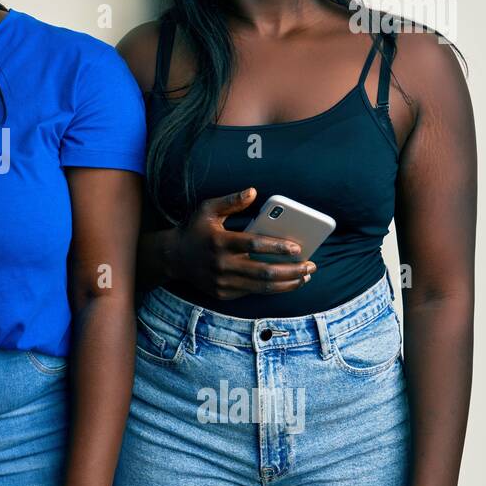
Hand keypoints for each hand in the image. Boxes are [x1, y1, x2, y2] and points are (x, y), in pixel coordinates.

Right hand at [166, 187, 314, 300]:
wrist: (174, 258)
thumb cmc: (196, 229)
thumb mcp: (208, 209)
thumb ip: (231, 201)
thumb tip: (254, 192)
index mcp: (220, 241)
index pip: (254, 245)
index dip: (277, 247)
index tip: (298, 248)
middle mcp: (222, 264)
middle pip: (263, 271)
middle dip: (292, 270)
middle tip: (311, 266)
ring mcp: (222, 282)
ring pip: (262, 287)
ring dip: (288, 283)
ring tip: (305, 277)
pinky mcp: (223, 293)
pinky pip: (252, 292)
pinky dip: (273, 289)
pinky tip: (287, 282)